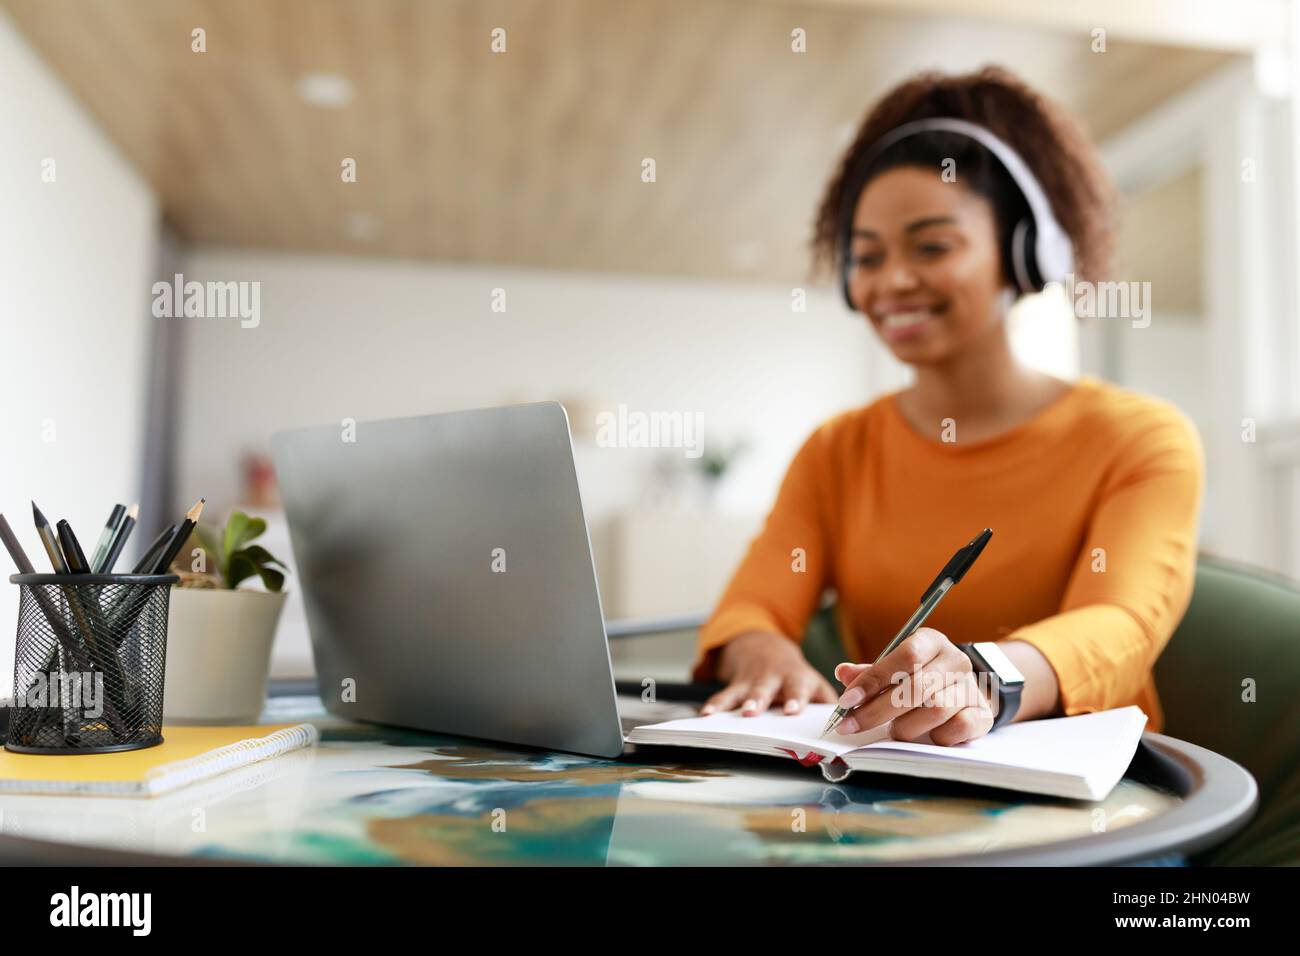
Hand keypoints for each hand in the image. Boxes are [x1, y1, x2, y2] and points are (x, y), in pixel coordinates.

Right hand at [701, 631, 836, 715]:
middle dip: (759, 700)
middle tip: (752, 712)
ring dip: (736, 702)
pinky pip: (724, 695)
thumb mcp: (815, 683)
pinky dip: (714, 704)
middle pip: (766, 689)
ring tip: (728, 714)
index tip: (792, 710)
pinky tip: (706, 714)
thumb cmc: (795, 676)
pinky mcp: (736, 684)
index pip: (799, 688)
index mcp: (798, 678)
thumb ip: (829, 702)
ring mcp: (753, 680)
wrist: (765, 648)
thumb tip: (849, 723)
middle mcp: (774, 677)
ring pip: (743, 691)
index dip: (796, 698)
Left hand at [831, 627, 994, 745]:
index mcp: (931, 641)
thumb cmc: (919, 677)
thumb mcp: (894, 668)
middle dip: (877, 711)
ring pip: (936, 709)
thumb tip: (843, 673)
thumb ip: (869, 673)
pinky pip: (958, 728)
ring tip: (893, 730)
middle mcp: (955, 660)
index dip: (873, 681)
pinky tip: (925, 736)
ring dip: (906, 726)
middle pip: (916, 687)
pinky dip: (936, 736)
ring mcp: (971, 687)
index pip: (904, 657)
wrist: (962, 689)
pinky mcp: (982, 714)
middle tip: (851, 725)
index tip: (846, 701)